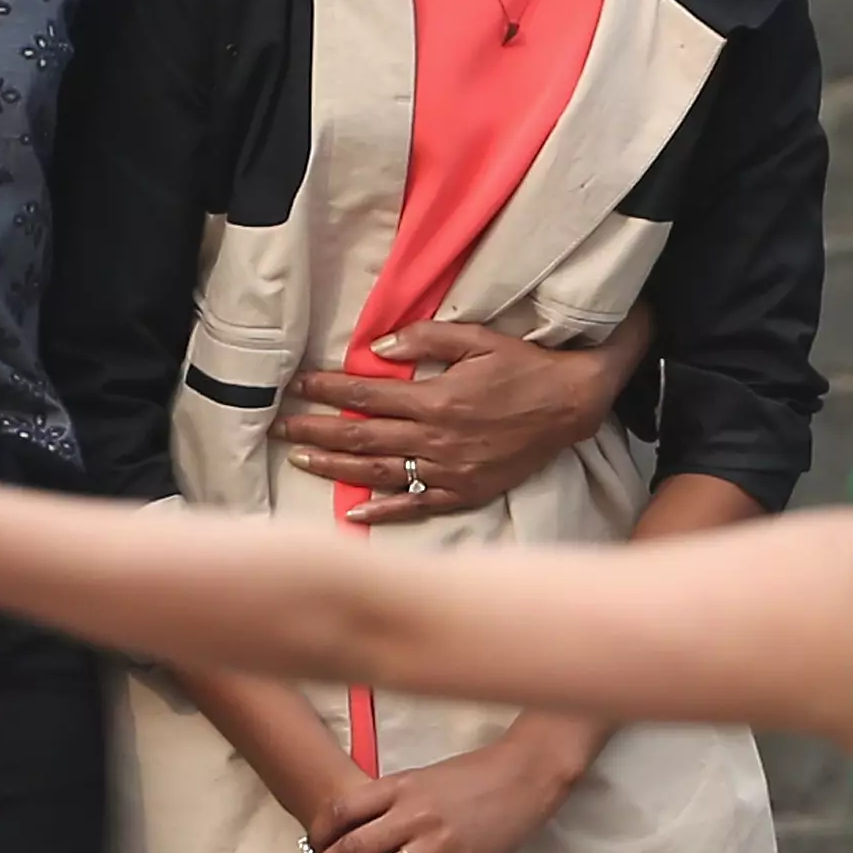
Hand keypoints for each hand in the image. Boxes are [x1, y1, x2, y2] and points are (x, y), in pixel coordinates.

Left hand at [276, 314, 646, 525]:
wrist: (571, 404)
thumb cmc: (524, 366)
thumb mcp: (478, 338)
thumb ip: (424, 338)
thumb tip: (375, 348)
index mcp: (435, 399)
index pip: (365, 395)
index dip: (327, 389)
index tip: (297, 386)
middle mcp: (436, 439)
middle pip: (361, 437)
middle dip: (315, 432)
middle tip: (280, 428)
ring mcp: (448, 471)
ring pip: (379, 474)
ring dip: (335, 469)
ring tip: (300, 461)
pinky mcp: (464, 492)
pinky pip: (416, 507)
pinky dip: (383, 513)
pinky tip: (353, 515)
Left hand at [308, 719, 605, 852]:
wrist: (523, 775)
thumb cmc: (472, 775)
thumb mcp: (423, 777)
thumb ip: (391, 798)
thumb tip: (357, 821)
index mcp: (401, 786)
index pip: (344, 810)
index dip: (321, 831)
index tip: (313, 844)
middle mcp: (414, 814)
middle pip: (354, 848)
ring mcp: (437, 842)